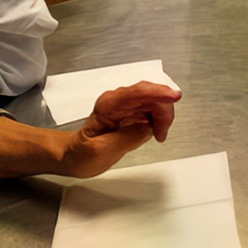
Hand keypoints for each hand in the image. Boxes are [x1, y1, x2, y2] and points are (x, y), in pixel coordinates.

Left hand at [60, 81, 181, 177]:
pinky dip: (159, 120)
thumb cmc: (81, 153)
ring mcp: (126, 105)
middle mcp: (119, 100)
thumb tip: (147, 128)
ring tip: (159, 134)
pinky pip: (153, 109)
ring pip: (155, 101)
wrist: (73, 156)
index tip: (174, 96)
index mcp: (108, 105)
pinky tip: (156, 131)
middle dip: (164, 111)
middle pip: (151, 94)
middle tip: (162, 132)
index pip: (138, 92)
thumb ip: (126, 137)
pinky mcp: (133, 112)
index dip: (159, 92)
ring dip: (163, 117)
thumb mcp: (101, 150)